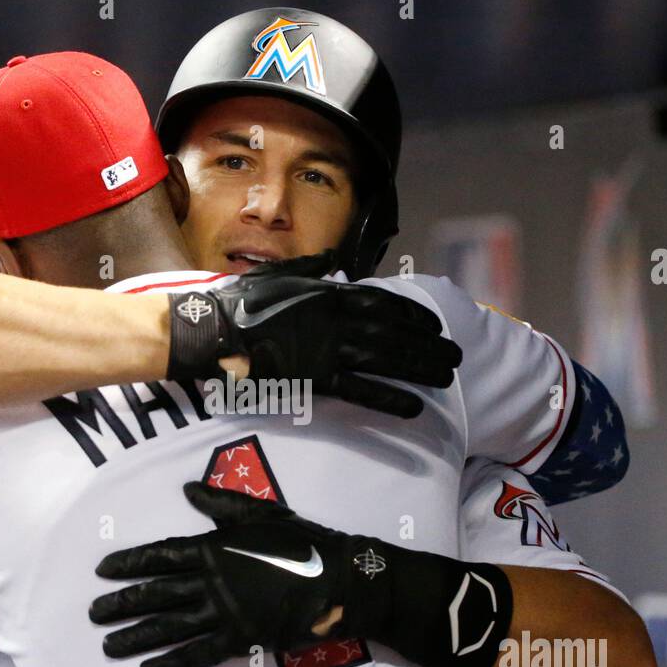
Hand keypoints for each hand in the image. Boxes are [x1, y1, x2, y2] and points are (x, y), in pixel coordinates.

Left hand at [91, 482, 360, 666]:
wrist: (337, 578)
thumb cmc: (300, 541)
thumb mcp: (259, 512)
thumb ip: (220, 504)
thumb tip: (186, 489)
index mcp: (212, 547)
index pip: (159, 555)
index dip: (129, 564)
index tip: (101, 571)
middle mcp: (209, 581)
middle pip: (154, 594)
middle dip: (120, 604)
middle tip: (93, 614)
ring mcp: (222, 612)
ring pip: (168, 627)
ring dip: (135, 637)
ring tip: (108, 646)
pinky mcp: (239, 639)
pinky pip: (197, 655)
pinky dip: (170, 666)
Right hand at [166, 253, 461, 418]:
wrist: (210, 329)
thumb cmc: (237, 303)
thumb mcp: (277, 275)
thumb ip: (309, 269)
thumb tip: (330, 259)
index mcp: (329, 293)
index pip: (382, 302)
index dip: (412, 315)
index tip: (434, 325)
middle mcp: (337, 317)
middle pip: (394, 331)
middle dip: (428, 343)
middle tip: (457, 355)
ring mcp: (329, 346)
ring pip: (387, 358)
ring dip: (421, 367)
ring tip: (447, 377)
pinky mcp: (316, 375)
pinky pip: (361, 388)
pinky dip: (390, 397)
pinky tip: (414, 407)